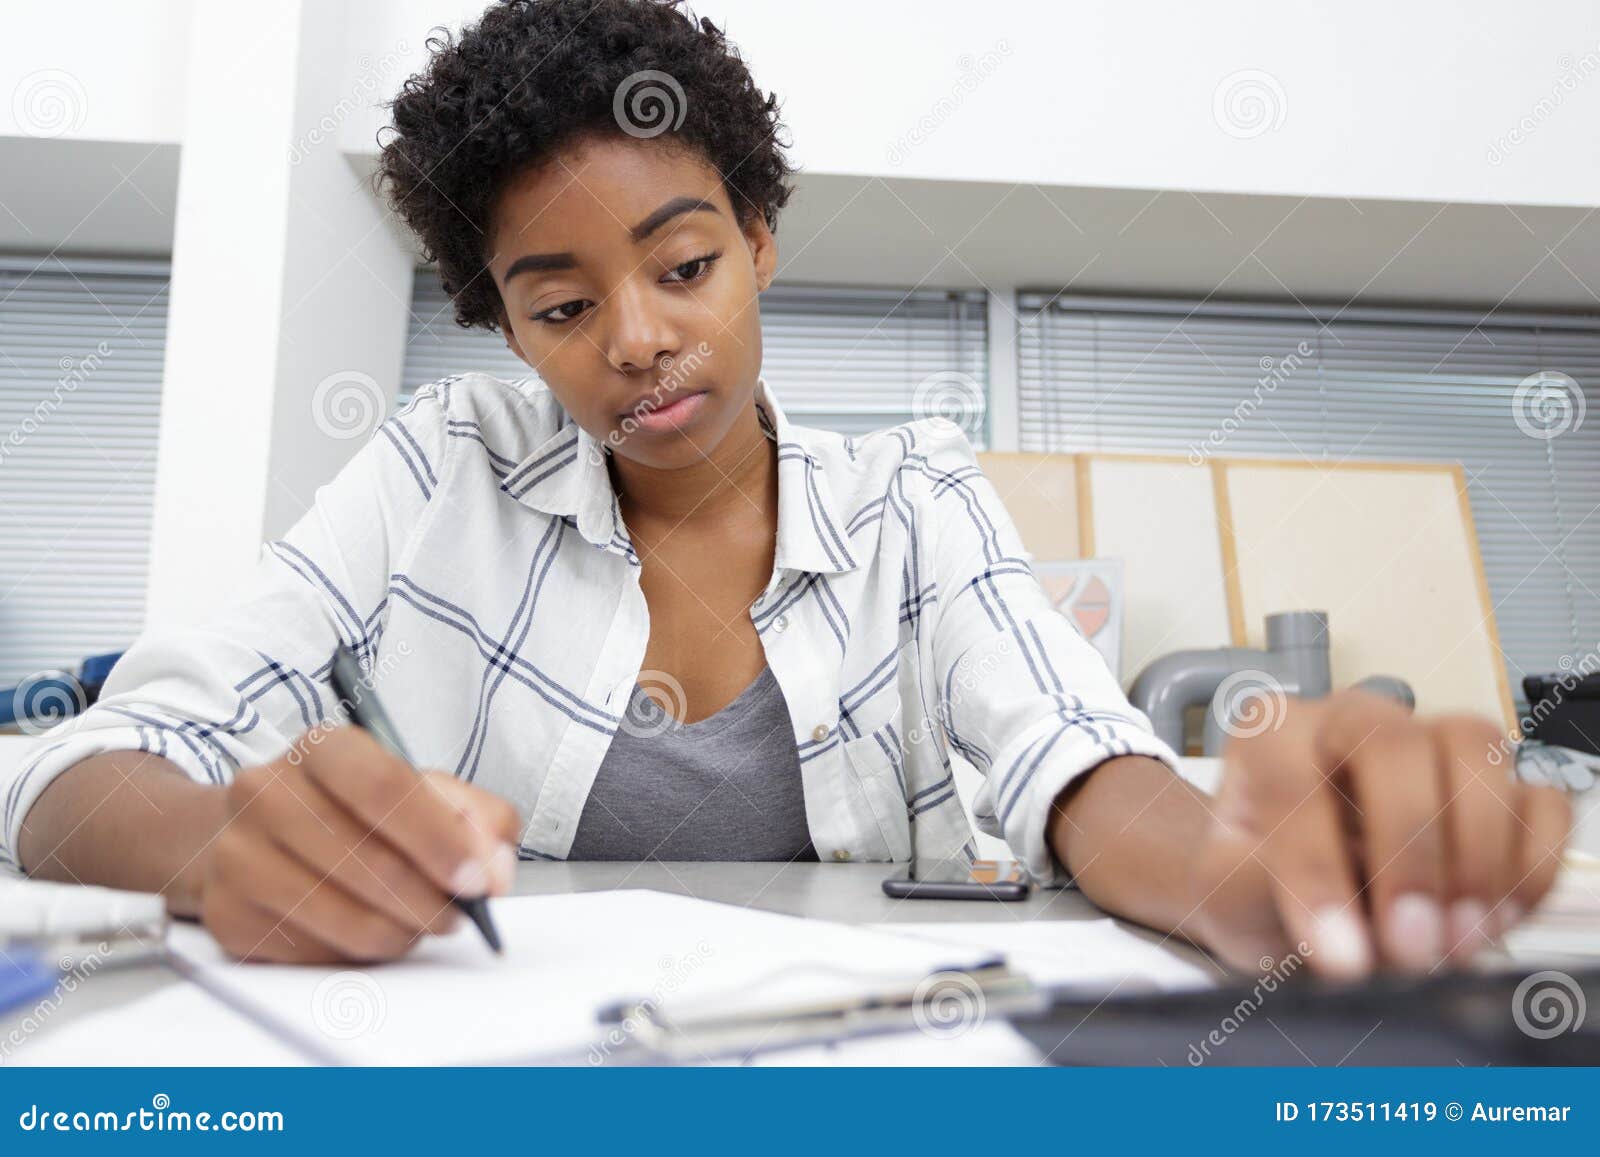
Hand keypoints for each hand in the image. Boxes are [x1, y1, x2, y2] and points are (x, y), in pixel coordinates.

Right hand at [196, 726, 520, 962]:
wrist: (249, 836)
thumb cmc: (350, 812)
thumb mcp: (420, 791)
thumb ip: (475, 817)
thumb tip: (496, 868)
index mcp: (322, 748)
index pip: (384, 787)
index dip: (440, 840)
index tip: (479, 880)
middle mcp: (266, 791)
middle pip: (368, 858)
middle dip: (430, 899)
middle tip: (459, 915)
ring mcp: (237, 853)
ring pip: (344, 916)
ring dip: (400, 932)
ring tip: (418, 924)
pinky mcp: (227, 914)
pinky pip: (314, 951)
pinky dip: (357, 952)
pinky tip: (366, 930)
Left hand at [1186, 689, 1570, 979]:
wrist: (1295, 904)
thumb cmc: (1252, 885)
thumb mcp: (1225, 893)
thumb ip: (1257, 889)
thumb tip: (1336, 929)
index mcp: (1273, 733)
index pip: (1294, 774)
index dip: (1318, 867)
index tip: (1337, 953)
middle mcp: (1351, 719)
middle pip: (1396, 743)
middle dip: (1410, 853)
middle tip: (1409, 946)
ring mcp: (1428, 742)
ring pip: (1476, 750)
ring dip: (1477, 855)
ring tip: (1454, 942)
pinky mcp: (1494, 785)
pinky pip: (1539, 800)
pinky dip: (1530, 864)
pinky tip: (1493, 921)